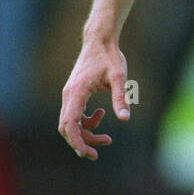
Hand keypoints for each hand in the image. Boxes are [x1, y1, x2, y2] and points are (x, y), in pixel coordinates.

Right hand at [59, 42, 129, 159]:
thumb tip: (124, 119)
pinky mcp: (75, 94)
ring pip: (71, 124)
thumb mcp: (119, 76)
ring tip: (108, 138)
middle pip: (67, 128)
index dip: (76, 142)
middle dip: (81, 143)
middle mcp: (69, 95)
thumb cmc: (109, 56)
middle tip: (98, 153)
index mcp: (76, 92)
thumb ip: (121, 97)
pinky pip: (75, 116)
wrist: (100, 41)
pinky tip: (102, 115)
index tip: (88, 153)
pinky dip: (87, 122)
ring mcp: (70, 95)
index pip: (70, 124)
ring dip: (87, 134)